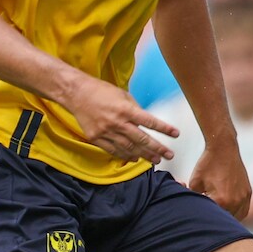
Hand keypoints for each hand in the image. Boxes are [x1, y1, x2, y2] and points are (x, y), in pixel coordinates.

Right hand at [64, 77, 178, 163]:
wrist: (76, 94)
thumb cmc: (101, 91)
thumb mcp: (122, 94)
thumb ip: (135, 109)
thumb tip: (146, 122)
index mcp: (126, 109)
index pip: (150, 121)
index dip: (164, 129)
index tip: (176, 134)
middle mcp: (117, 122)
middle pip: (142, 139)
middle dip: (157, 148)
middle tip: (169, 155)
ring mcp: (106, 132)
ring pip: (129, 148)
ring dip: (144, 155)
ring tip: (155, 160)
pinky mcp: (96, 138)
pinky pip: (114, 151)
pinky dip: (126, 156)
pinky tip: (135, 159)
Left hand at [188, 139, 251, 218]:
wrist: (223, 148)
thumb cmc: (207, 165)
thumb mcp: (194, 183)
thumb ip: (193, 199)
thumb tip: (190, 209)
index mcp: (221, 200)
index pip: (211, 218)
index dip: (203, 217)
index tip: (198, 214)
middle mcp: (235, 201)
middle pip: (224, 220)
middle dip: (215, 218)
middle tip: (206, 214)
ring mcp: (244, 197)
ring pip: (236, 218)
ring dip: (227, 218)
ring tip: (217, 214)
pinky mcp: (248, 192)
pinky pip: (244, 210)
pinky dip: (237, 213)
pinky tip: (228, 211)